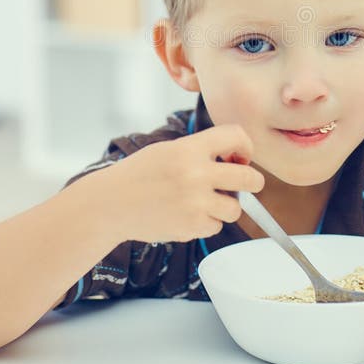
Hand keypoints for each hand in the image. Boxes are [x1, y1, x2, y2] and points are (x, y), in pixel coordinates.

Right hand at [97, 124, 263, 244]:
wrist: (111, 203)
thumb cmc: (140, 174)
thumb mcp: (169, 150)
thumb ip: (202, 151)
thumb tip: (239, 160)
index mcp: (190, 148)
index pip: (237, 137)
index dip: (245, 147)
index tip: (239, 157)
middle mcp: (195, 174)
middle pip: (249, 178)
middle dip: (252, 182)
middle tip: (244, 184)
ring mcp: (195, 202)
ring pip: (236, 208)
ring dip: (226, 206)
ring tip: (207, 201)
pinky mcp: (191, 226)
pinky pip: (216, 226)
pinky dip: (207, 223)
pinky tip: (189, 215)